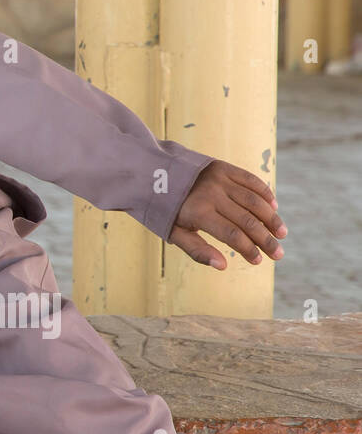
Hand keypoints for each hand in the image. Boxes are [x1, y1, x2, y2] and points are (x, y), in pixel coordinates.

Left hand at [167, 160, 287, 269]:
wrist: (151, 172)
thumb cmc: (164, 208)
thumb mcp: (172, 231)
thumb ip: (196, 250)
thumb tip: (222, 265)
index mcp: (198, 212)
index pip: (232, 235)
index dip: (248, 250)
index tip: (259, 261)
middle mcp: (211, 194)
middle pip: (247, 220)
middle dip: (266, 240)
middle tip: (278, 254)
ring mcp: (219, 178)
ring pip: (254, 200)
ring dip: (271, 218)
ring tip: (281, 234)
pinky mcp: (223, 167)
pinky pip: (250, 180)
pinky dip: (265, 193)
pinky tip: (273, 207)